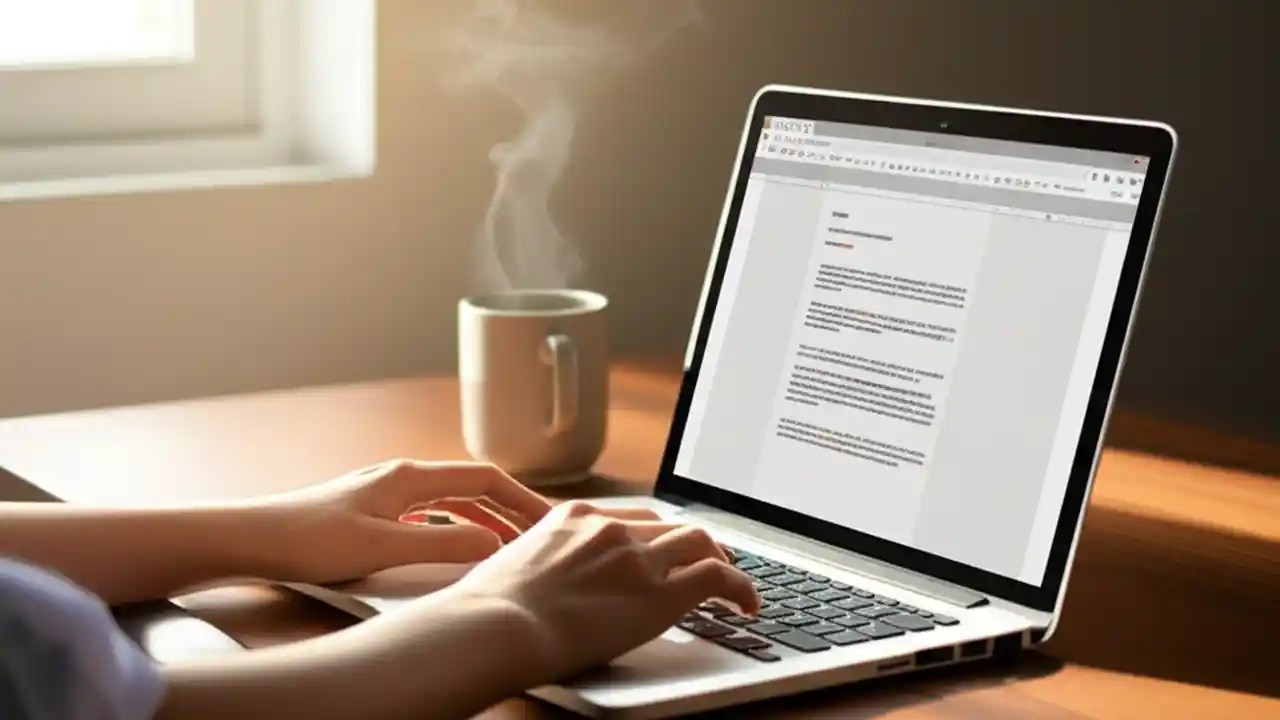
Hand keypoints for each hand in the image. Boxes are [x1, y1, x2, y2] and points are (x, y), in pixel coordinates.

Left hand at [258, 459, 552, 585]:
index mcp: (409, 477)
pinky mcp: (369, 512)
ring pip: (450, 502)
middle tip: (539, 535)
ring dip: (483, 520)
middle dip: (508, 510)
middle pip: (471, 488)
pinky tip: (454, 546)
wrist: (250, 538)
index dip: (522, 499)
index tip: (548, 521)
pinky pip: (428, 515)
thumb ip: (443, 545)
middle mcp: (400, 478)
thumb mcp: (384, 547)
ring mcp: (384, 493)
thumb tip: (494, 544)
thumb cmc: (308, 539)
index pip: (484, 478)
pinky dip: (453, 528)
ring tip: (507, 545)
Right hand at [446, 500, 759, 684]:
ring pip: (699, 541)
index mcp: (572, 517)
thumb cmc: (487, 611)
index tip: (659, 549)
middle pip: (668, 525)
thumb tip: (528, 586)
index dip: (652, 534)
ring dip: (721, 558)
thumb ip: (533, 566)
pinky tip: (747, 604)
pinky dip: (740, 586)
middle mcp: (611, 529)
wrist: (498, 626)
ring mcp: (637, 557)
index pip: (629, 517)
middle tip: (706, 560)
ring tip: (734, 581)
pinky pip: (717, 576)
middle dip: (691, 542)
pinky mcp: (659, 593)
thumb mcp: (507, 569)